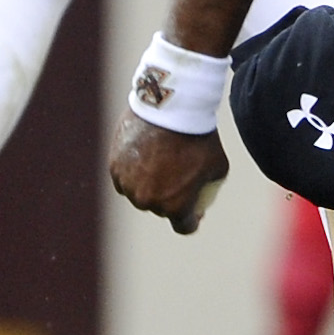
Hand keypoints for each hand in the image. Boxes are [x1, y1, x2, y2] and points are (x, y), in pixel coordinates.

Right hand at [109, 114, 229, 233]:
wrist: (172, 107)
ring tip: (159, 162)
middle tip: (176, 179)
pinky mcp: (115, 167)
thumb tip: (201, 199)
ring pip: (139, 194)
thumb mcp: (218, 167)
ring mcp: (129, 185)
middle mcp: (149, 201)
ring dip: (148, 185)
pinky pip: (124, 178)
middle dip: (169, 199)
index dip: (191, 219)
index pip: (184, 226)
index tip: (194, 210)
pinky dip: (133, 171)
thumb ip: (208, 188)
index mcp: (175, 206)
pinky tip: (144, 154)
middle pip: (160, 209)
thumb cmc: (199, 136)